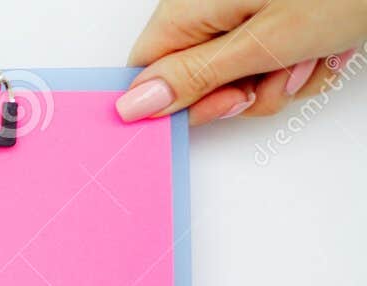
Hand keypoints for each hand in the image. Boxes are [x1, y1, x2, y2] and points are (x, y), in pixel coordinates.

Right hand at [119, 0, 366, 124]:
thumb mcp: (265, 42)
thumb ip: (194, 77)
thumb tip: (133, 104)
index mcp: (189, 6)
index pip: (147, 72)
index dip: (180, 102)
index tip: (227, 105)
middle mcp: (207, 3)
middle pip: (196, 77)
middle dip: (243, 90)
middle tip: (280, 75)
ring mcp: (241, 7)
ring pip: (238, 73)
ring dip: (280, 79)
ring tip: (314, 52)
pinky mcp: (269, 10)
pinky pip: (267, 56)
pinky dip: (298, 62)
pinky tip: (324, 44)